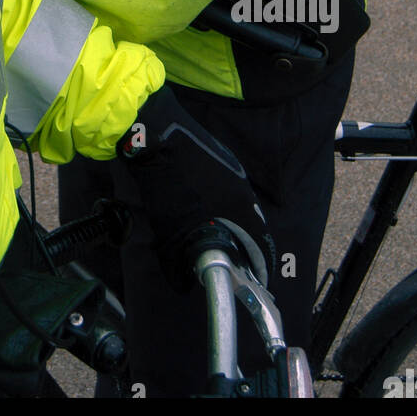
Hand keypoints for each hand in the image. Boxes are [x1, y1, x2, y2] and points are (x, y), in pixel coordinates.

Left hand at [116, 87, 274, 290]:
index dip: (259, 264)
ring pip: (236, 205)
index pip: (262, 243)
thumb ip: (177, 263)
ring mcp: (230, 166)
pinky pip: (224, 188)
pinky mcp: (216, 155)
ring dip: (228, 222)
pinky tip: (198, 207)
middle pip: (251, 224)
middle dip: (242, 244)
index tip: (254, 278)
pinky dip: (217, 203)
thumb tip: (181, 284)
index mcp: (242, 205)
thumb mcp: (170, 231)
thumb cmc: (168, 182)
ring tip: (212, 234)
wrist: (154, 131)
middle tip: (229, 259)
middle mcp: (243, 185)